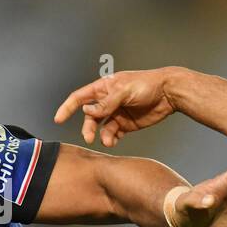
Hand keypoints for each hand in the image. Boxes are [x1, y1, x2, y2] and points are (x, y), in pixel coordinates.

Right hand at [55, 69, 177, 146]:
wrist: (169, 93)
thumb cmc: (147, 85)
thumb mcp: (124, 91)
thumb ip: (106, 103)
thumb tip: (87, 112)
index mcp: (103, 88)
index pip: (80, 98)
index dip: (67, 108)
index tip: (57, 119)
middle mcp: (107, 101)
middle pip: (89, 117)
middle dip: (87, 128)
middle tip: (88, 138)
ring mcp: (116, 113)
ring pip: (100, 128)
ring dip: (101, 136)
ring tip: (108, 142)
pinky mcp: (126, 124)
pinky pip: (113, 134)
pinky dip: (111, 139)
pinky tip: (114, 141)